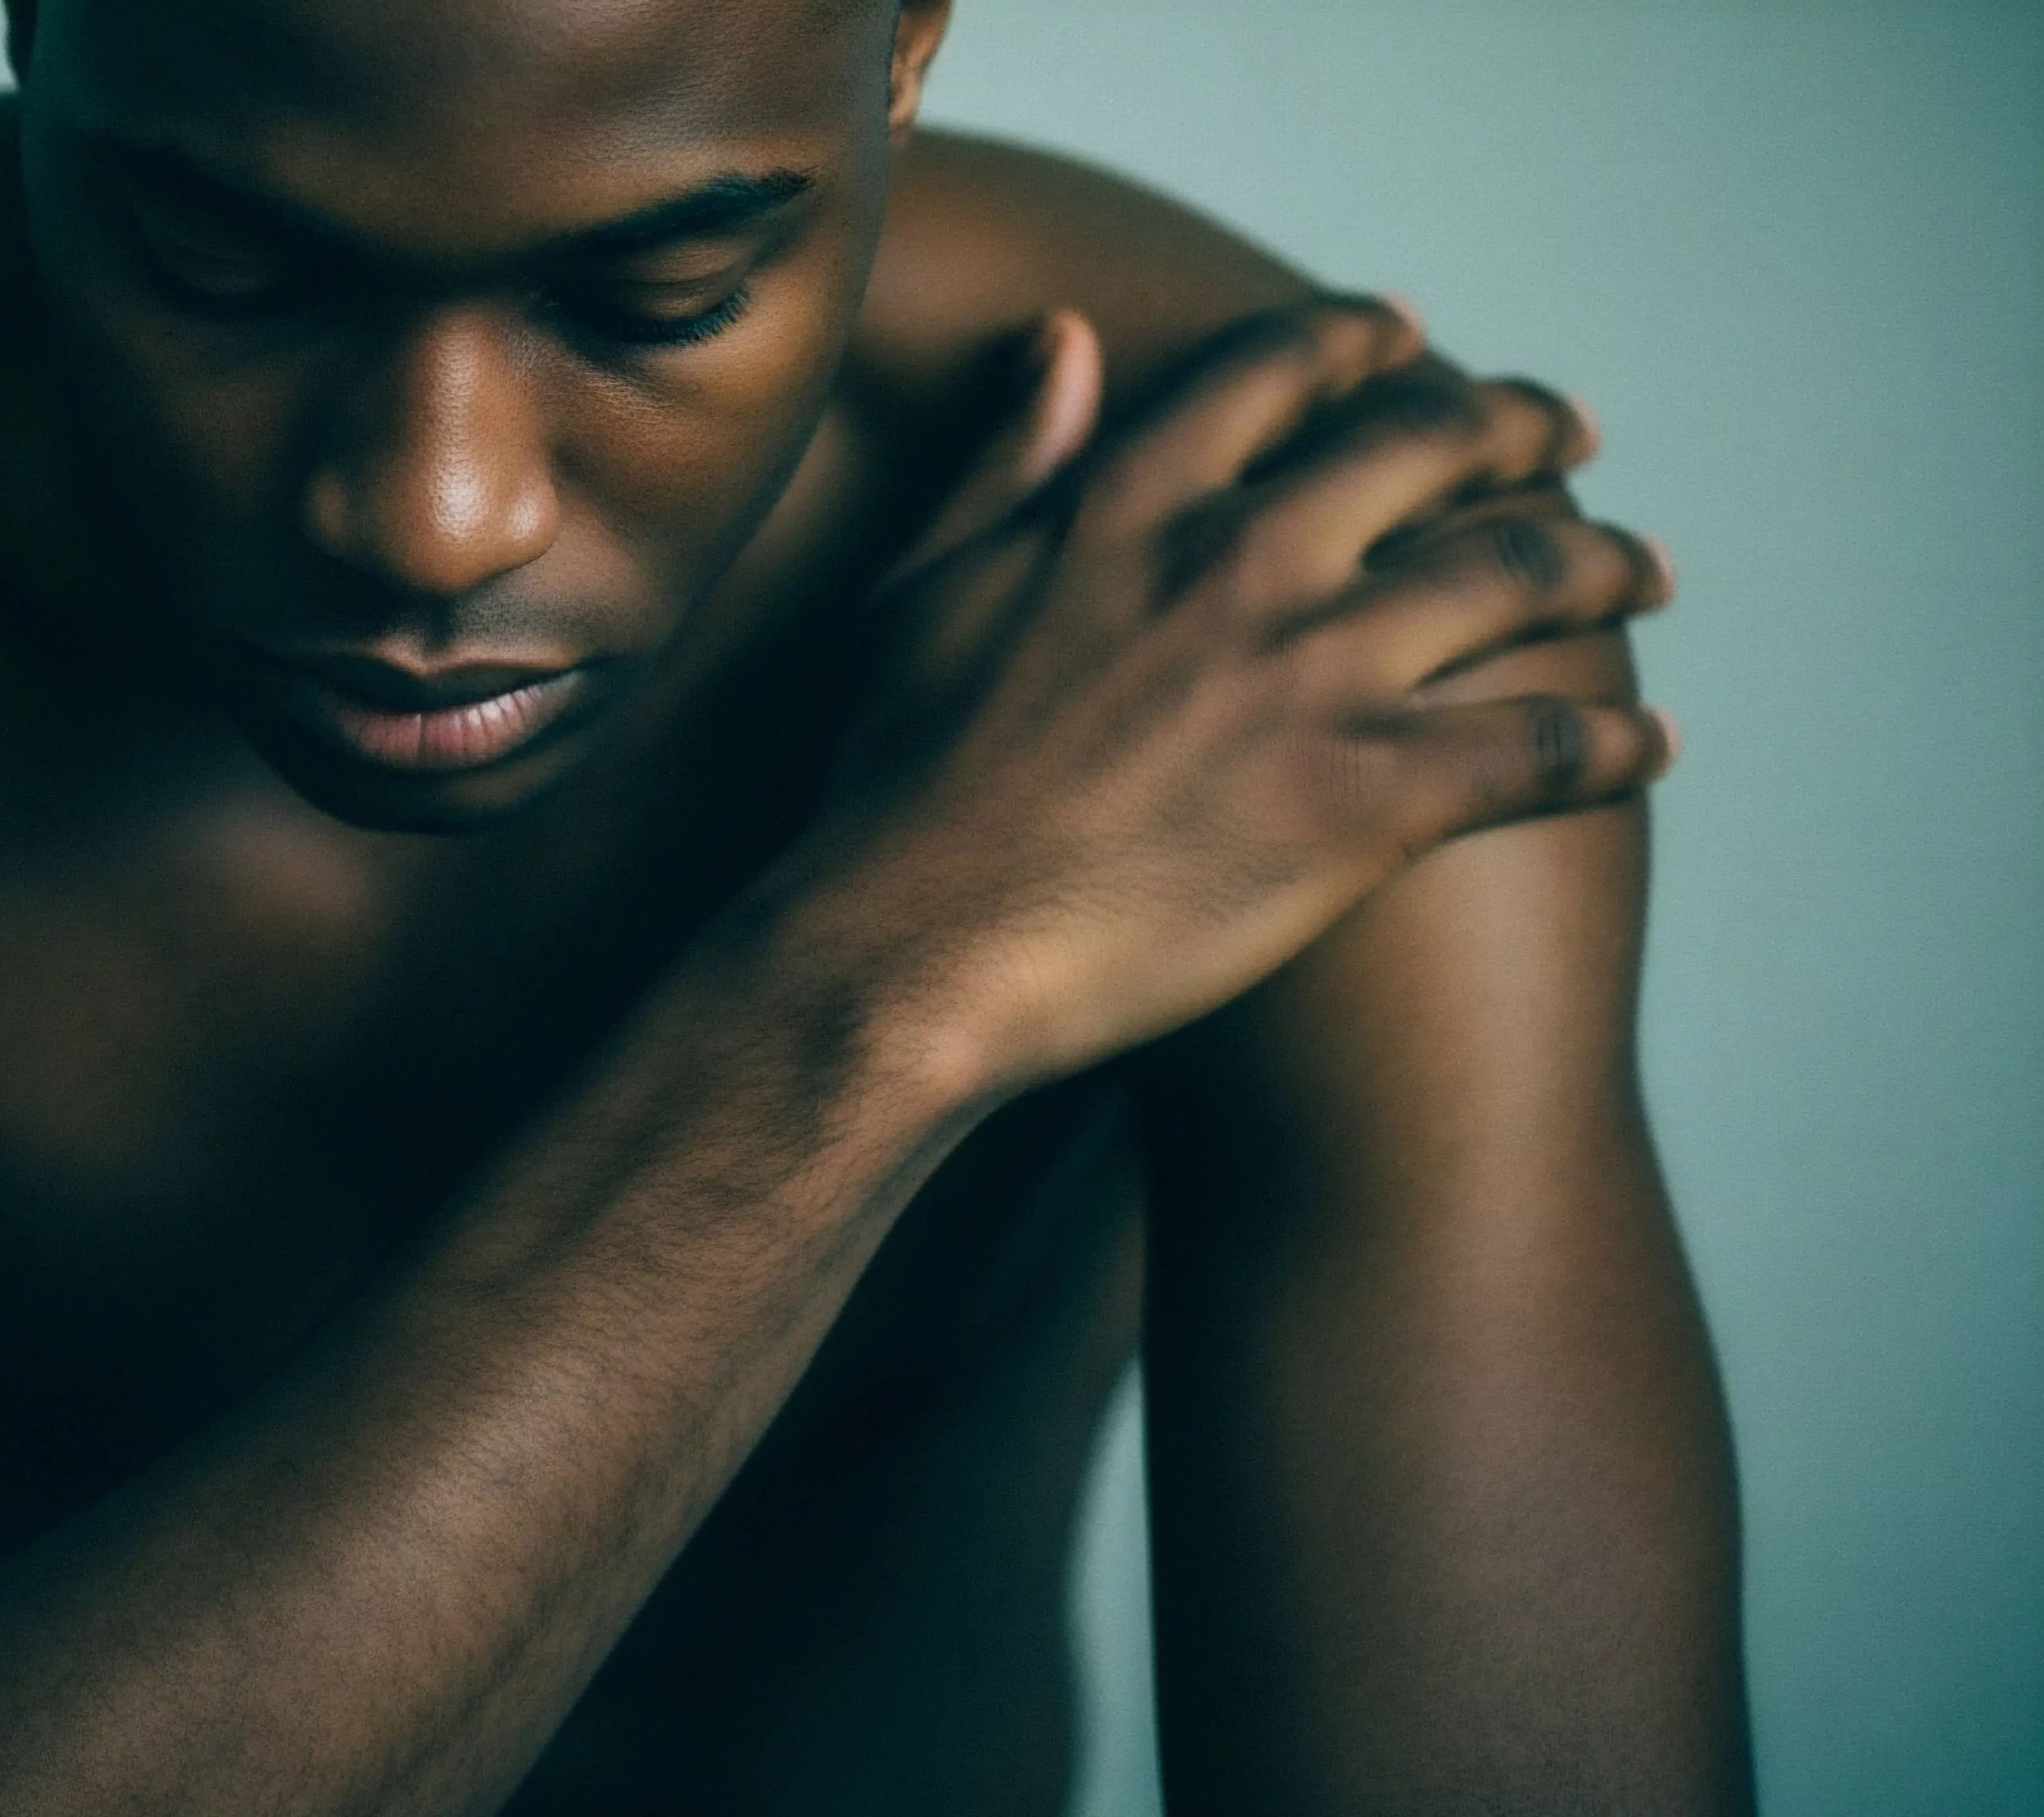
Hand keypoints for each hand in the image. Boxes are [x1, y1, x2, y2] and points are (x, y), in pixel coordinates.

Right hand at [779, 297, 1676, 1095]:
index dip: (1365, 339)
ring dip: (1606, 563)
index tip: (1413, 337)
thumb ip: (1009, 457)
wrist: (913, 949)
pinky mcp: (1368, 804)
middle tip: (1570, 438)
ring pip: (1520, 575)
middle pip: (1435, 444)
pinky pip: (1541, 749)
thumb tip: (1067, 339)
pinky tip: (1654, 744)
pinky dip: (1616, 742)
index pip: (1283, 368)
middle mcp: (1243, 560)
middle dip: (1522, 427)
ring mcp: (1315, 679)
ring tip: (1646, 573)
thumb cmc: (895, 781)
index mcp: (1133, 500)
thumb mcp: (921, 583)